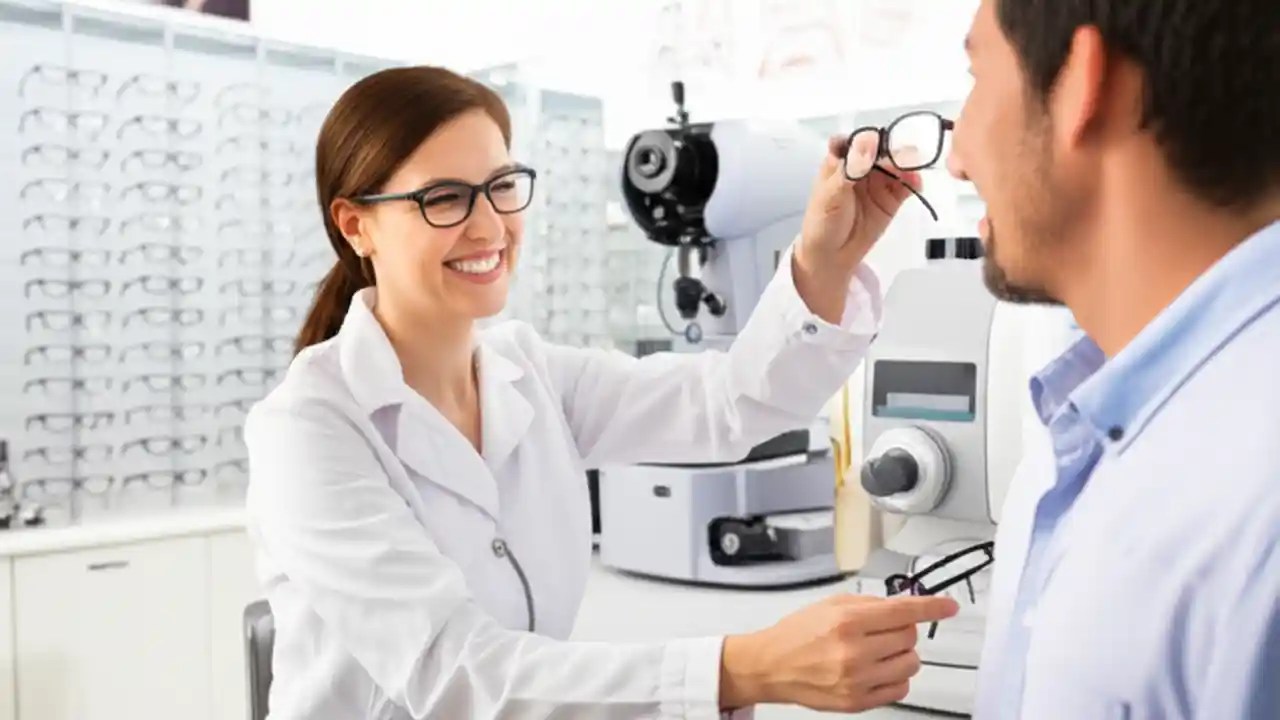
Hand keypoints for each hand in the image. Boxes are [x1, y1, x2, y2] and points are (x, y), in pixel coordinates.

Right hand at [719, 593, 958, 712]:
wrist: (772, 665)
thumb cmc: (798, 633)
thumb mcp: (831, 605)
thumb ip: (870, 604)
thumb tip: (904, 604)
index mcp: (847, 621)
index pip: (903, 611)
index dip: (931, 606)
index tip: (948, 606)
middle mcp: (854, 652)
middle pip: (910, 637)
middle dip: (902, 630)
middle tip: (883, 629)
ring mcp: (857, 680)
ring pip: (910, 664)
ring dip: (901, 654)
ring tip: (878, 651)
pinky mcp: (858, 702)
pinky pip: (901, 689)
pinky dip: (896, 677)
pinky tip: (878, 669)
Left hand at [792, 136, 922, 322]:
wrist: (831, 255)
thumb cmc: (823, 221)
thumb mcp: (832, 193)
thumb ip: (852, 167)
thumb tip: (869, 140)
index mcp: (841, 159)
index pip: (858, 140)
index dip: (869, 139)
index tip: (877, 142)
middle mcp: (862, 165)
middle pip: (882, 150)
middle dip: (893, 151)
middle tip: (902, 156)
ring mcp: (878, 181)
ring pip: (897, 165)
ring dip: (906, 164)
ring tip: (911, 170)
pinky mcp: (892, 197)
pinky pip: (907, 184)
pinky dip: (913, 181)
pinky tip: (915, 183)